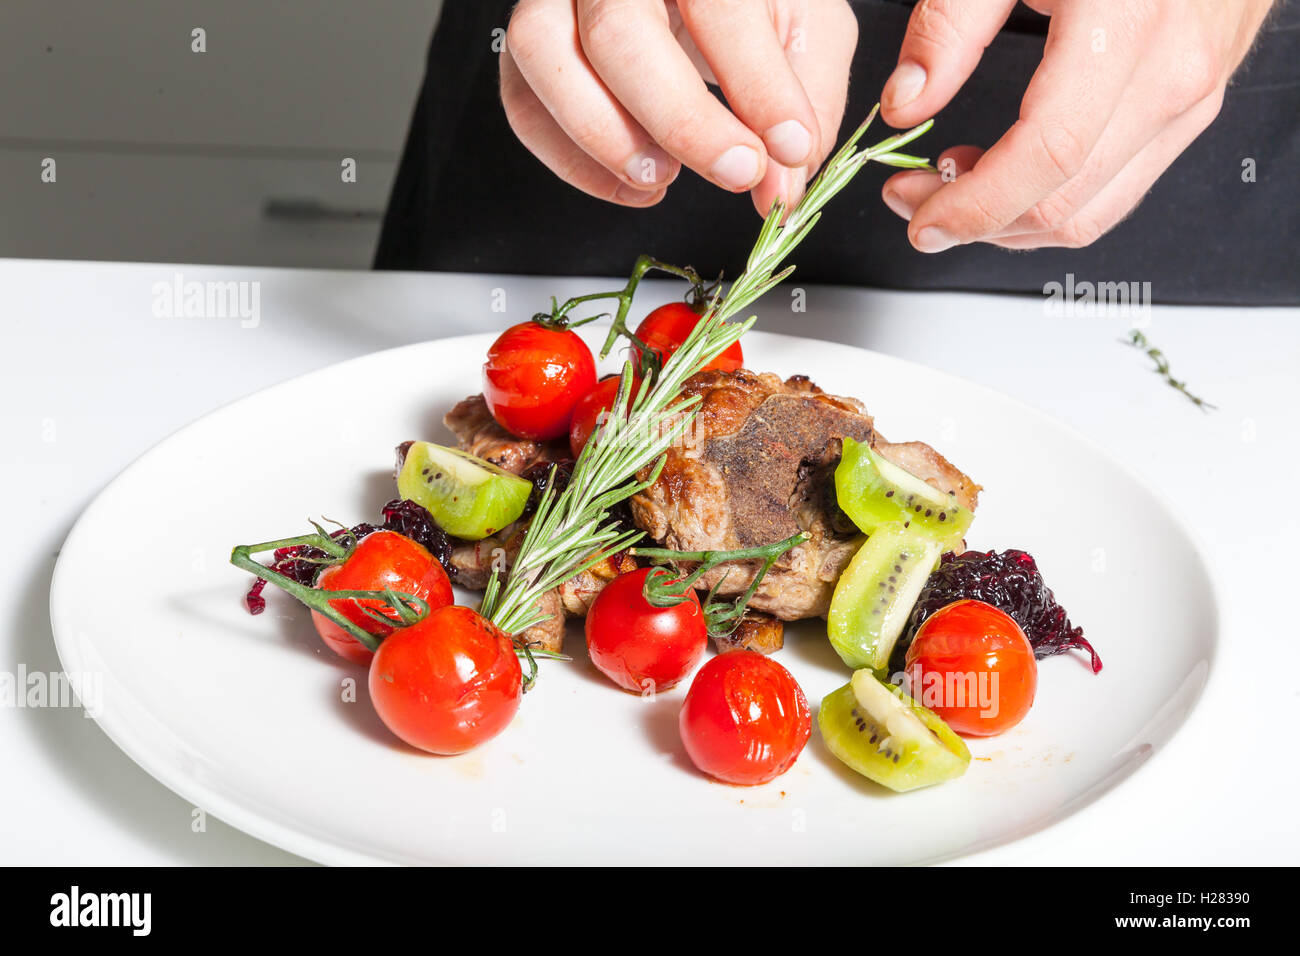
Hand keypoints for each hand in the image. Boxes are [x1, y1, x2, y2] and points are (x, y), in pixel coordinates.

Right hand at [499, 0, 857, 214]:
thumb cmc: (741, 5)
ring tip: (667, 175)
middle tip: (737, 169)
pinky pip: (523, 104)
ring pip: (545, 59)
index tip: (789, 146)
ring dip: (609, 138)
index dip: (757, 84)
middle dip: (683, 121)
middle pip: (619, 34)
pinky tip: (634, 182)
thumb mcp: (802, 25)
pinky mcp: (528, 48)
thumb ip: (807, 100)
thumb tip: (781, 186)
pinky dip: (575, 162)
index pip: (719, 6)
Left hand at [878, 0, 1274, 250]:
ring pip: (1089, 214)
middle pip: (1064, 203)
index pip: (1048, 155)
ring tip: (948, 183)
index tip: (921, 220)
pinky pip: (1112, 190)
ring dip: (1007, 223)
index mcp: (1126, 26)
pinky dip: (1047, 201)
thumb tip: (905, 102)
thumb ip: (949, 24)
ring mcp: (1188, 102)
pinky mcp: (1189, 113)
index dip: (976, 206)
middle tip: (911, 198)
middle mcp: (1171, 77)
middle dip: (975, 223)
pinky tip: (1001, 172)